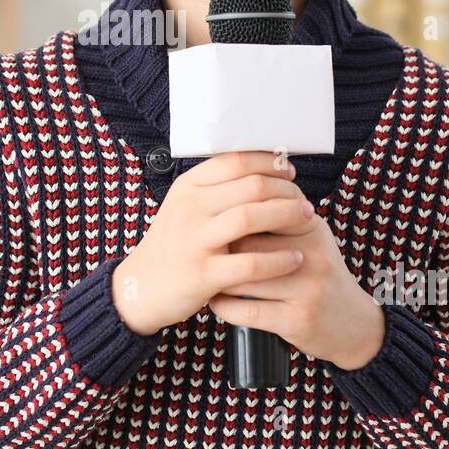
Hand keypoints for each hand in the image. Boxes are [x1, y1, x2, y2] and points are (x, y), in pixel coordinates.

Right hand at [111, 151, 310, 335]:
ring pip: (251, 217)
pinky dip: (279, 259)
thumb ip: (217, 190)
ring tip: (307, 220)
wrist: (141, 287)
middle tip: (304, 200)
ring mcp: (195, 240)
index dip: (269, 162)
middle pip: (251, 185)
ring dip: (287, 216)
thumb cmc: (173, 245)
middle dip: (286, 190)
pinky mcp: (202, 273)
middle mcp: (190, 208)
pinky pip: (250, 263)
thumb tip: (264, 172)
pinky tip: (295, 258)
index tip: (288, 170)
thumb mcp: (185, 207)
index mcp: (188, 187)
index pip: (236, 161)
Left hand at [206, 210, 386, 371]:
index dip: (230, 218)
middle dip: (220, 249)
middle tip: (202, 252)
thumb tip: (235, 190)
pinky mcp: (296, 320)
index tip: (212, 224)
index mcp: (312, 228)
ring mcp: (306, 289)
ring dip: (217, 278)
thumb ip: (279, 215)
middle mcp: (311, 256)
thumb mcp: (311, 237)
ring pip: (242, 278)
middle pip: (247, 243)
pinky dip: (224, 307)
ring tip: (207, 276)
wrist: (354, 325)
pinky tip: (217, 301)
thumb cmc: (322, 276)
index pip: (261, 210)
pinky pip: (246, 310)